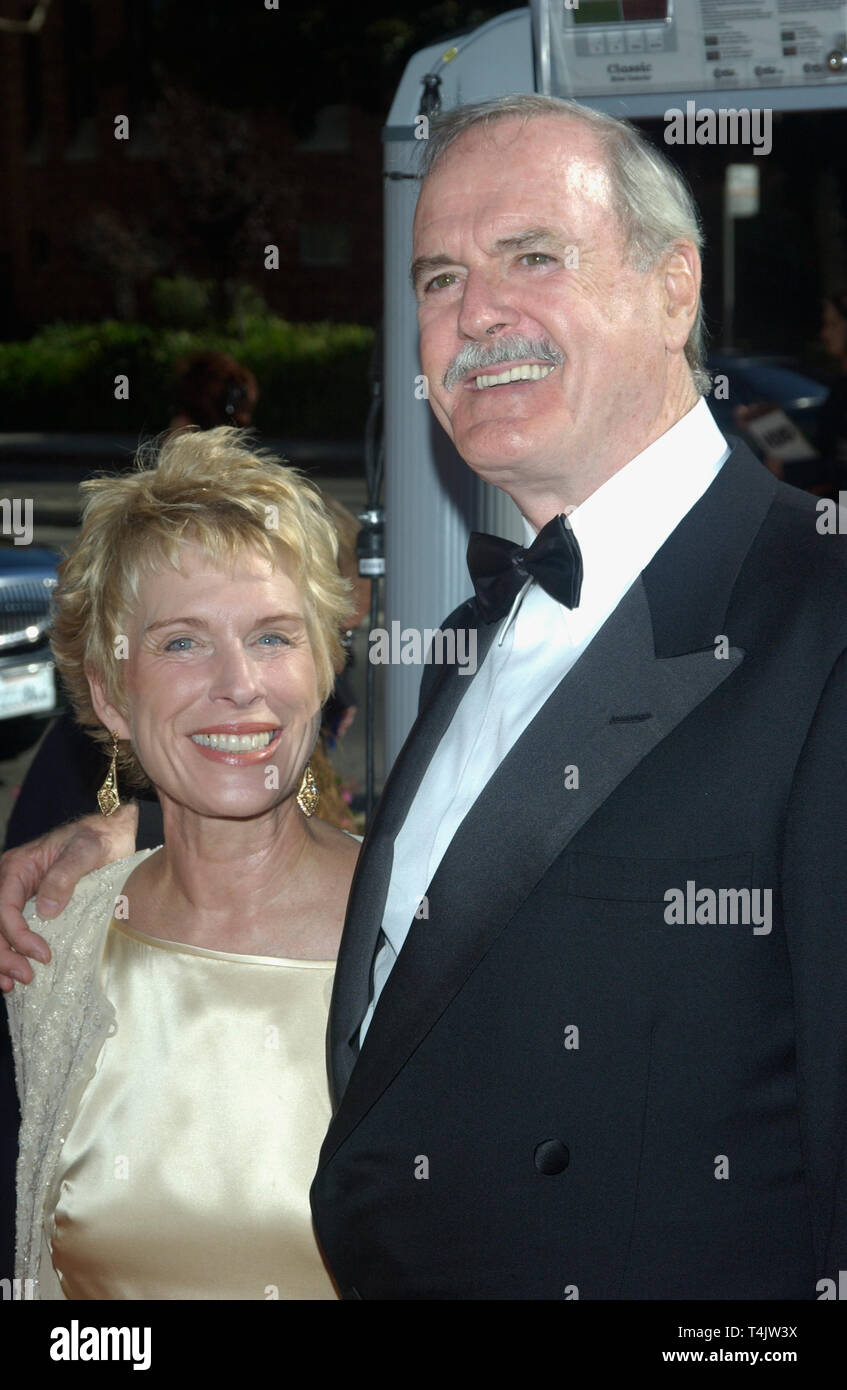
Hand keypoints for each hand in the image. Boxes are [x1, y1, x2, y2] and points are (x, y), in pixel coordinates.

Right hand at [0, 803, 138, 991]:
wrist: (109, 832)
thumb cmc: (98, 838)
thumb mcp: (86, 850)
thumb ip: (64, 876)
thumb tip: (46, 911)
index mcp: (17, 867)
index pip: (4, 908)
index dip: (18, 936)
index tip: (43, 956)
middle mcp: (10, 882)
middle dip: (4, 954)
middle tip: (26, 977)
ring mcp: (17, 895)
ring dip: (1, 958)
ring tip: (10, 985)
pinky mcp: (28, 906)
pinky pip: (9, 930)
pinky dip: (8, 951)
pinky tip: (11, 975)